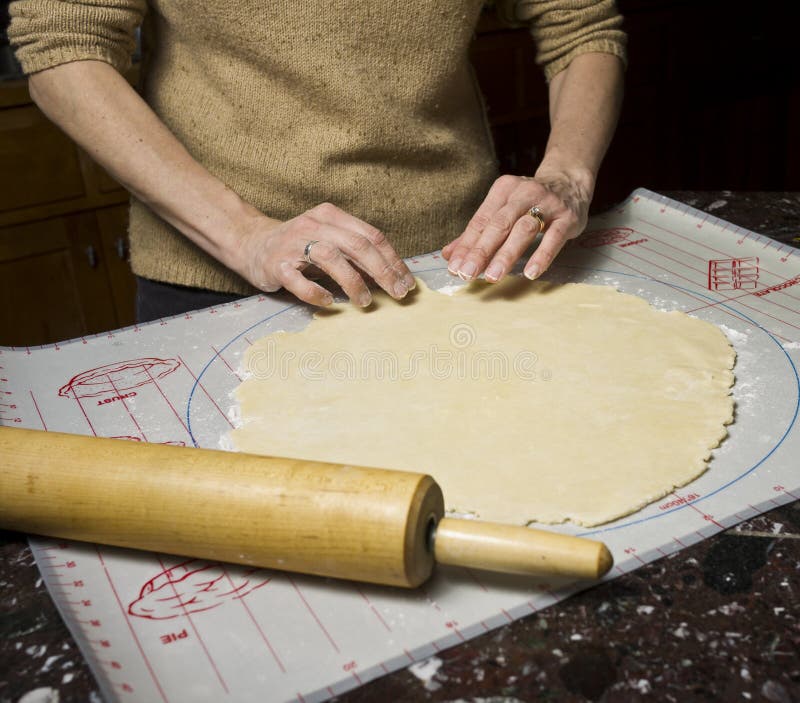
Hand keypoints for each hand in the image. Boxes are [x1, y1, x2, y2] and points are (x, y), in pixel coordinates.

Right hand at [232, 202, 415, 306]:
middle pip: (357, 245)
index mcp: (332, 216)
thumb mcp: (330, 241)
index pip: (371, 236)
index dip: (393, 260)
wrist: (252, 244)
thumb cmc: (299, 247)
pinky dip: (316, 292)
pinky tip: (329, 302)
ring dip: (353, 282)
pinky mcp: (276, 264)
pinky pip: (299, 280)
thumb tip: (392, 276)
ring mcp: (293, 244)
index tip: (407, 282)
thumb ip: (357, 255)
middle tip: (397, 293)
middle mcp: (314, 225)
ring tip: (365, 301)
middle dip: (382, 271)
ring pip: (331, 258)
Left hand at [442, 171, 591, 282]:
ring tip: (492, 276)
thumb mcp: (502, 209)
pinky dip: (542, 255)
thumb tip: (449, 255)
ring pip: (524, 230)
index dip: (467, 245)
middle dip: (481, 250)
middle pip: (499, 224)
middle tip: (468, 273)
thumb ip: (476, 232)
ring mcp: (547, 204)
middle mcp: (523, 194)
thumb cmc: (528, 201)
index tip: (455, 267)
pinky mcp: (567, 217)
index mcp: (502, 190)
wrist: (569, 182)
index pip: (481, 220)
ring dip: (507, 254)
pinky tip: (530, 272)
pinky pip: (554, 237)